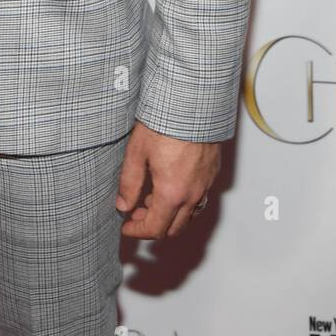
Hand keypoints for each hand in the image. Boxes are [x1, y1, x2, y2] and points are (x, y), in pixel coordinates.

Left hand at [115, 120, 220, 237]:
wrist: (194, 103)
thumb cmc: (166, 123)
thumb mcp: (137, 152)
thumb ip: (129, 183)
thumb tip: (123, 205)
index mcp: (172, 193)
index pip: (155, 228)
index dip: (137, 232)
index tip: (126, 227)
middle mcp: (192, 194)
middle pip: (173, 228)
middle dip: (152, 226)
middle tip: (136, 214)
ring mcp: (205, 185)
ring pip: (189, 216)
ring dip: (169, 215)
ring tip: (151, 198)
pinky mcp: (212, 173)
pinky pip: (199, 200)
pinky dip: (183, 203)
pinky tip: (171, 186)